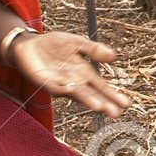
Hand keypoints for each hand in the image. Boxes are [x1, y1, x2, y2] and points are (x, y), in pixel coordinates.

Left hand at [8, 30, 130, 117]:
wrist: (28, 45)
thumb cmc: (54, 45)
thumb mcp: (77, 43)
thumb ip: (93, 49)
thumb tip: (114, 56)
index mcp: (84, 73)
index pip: (101, 87)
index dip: (113, 95)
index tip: (126, 104)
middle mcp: (74, 82)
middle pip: (92, 95)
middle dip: (104, 103)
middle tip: (116, 113)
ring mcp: (60, 85)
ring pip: (77, 94)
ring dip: (88, 100)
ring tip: (100, 107)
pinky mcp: (46, 83)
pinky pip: (58, 88)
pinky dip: (66, 89)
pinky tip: (74, 89)